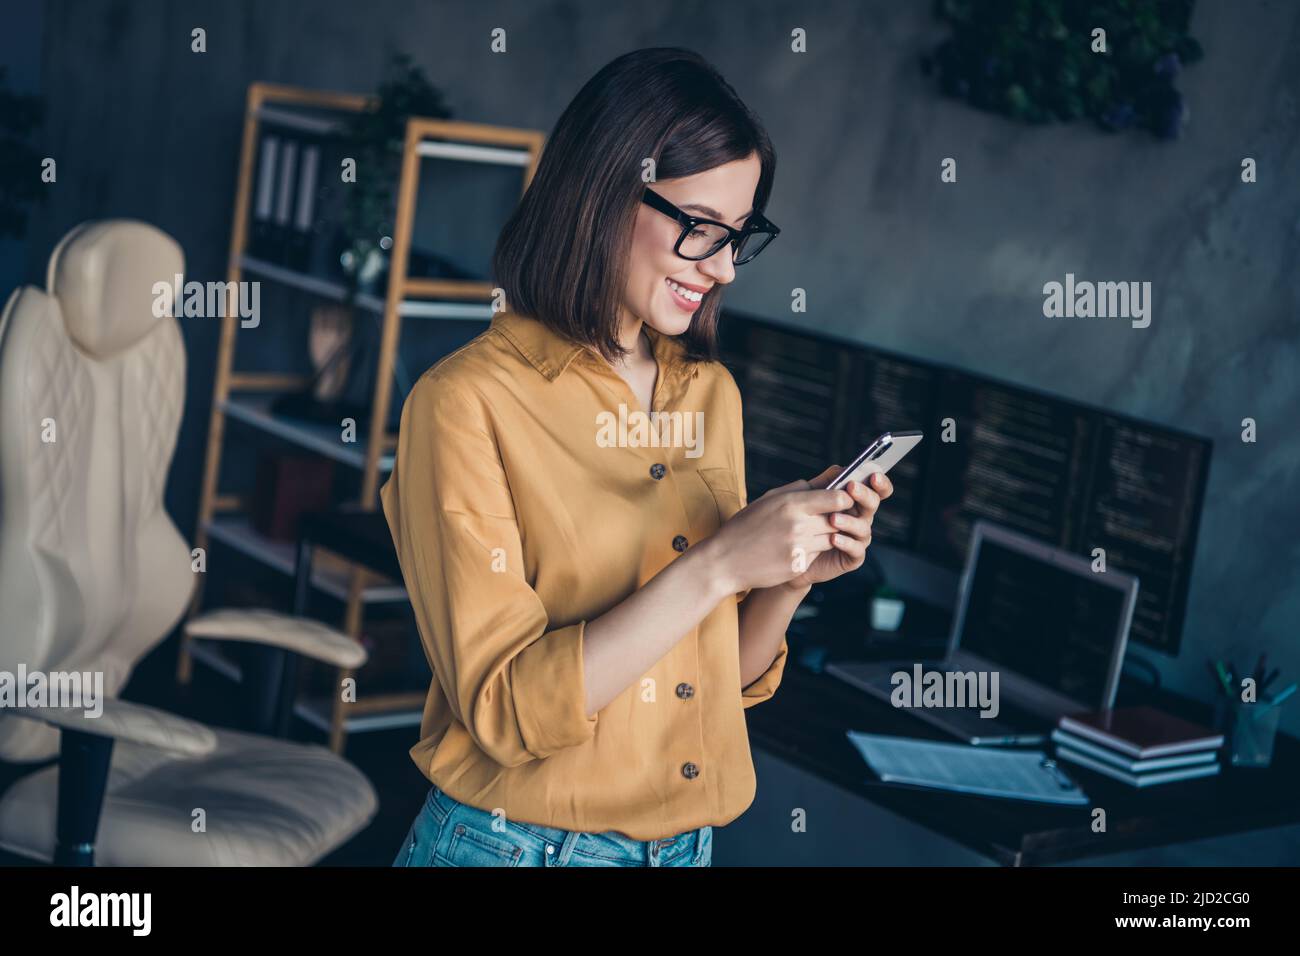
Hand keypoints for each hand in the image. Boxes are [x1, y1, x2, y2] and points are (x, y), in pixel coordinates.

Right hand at [704, 469, 853, 593]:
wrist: (725, 561)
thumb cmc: (745, 526)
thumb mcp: (768, 499)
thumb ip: (798, 489)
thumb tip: (824, 481)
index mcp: (791, 504)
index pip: (836, 499)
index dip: (844, 498)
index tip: (842, 499)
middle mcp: (799, 526)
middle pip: (837, 519)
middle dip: (836, 517)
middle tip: (829, 516)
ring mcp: (800, 548)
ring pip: (831, 538)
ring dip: (825, 535)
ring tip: (805, 532)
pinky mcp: (799, 566)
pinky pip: (818, 554)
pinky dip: (812, 550)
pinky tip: (793, 548)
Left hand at [783, 466, 892, 589]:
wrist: (792, 553)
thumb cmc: (804, 522)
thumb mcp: (812, 499)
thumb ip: (827, 484)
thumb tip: (842, 468)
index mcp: (856, 501)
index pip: (876, 490)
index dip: (880, 483)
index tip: (874, 475)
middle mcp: (861, 518)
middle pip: (873, 504)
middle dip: (864, 494)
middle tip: (851, 488)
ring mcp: (858, 538)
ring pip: (863, 527)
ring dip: (850, 521)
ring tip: (833, 518)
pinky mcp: (853, 557)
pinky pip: (856, 549)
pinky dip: (846, 543)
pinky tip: (833, 539)